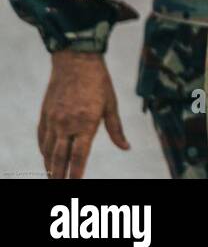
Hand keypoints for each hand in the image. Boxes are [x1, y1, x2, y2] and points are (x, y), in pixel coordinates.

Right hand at [39, 51, 128, 178]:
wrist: (76, 60)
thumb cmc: (99, 82)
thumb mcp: (111, 105)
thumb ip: (116, 129)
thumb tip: (126, 147)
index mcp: (86, 123)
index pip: (79, 156)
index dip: (77, 172)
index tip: (76, 183)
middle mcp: (67, 124)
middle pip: (60, 157)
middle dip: (60, 174)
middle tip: (61, 185)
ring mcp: (53, 120)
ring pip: (48, 150)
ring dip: (50, 165)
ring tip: (54, 176)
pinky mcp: (45, 114)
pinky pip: (42, 138)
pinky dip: (44, 150)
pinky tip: (47, 157)